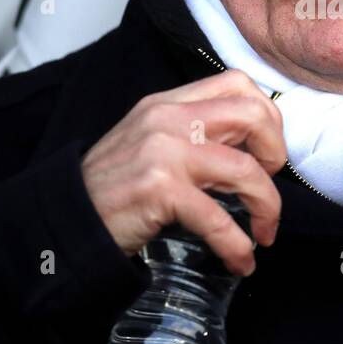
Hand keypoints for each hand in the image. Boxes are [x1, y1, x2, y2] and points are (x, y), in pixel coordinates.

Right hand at [80, 69, 286, 275]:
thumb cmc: (114, 186)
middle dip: (276, 153)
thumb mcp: (151, 140)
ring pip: (245, 170)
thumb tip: (252, 147)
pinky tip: (241, 259)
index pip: (238, 84)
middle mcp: (168, 120)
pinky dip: (238, 245)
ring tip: (264, 231)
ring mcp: (164, 153)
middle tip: (269, 184)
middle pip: (252, 115)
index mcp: (169, 103)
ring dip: (267, 206)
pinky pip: (218, 219)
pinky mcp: (160, 191)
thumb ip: (195, 133)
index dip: (267, 117)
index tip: (266, 152)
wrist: (65, 218)